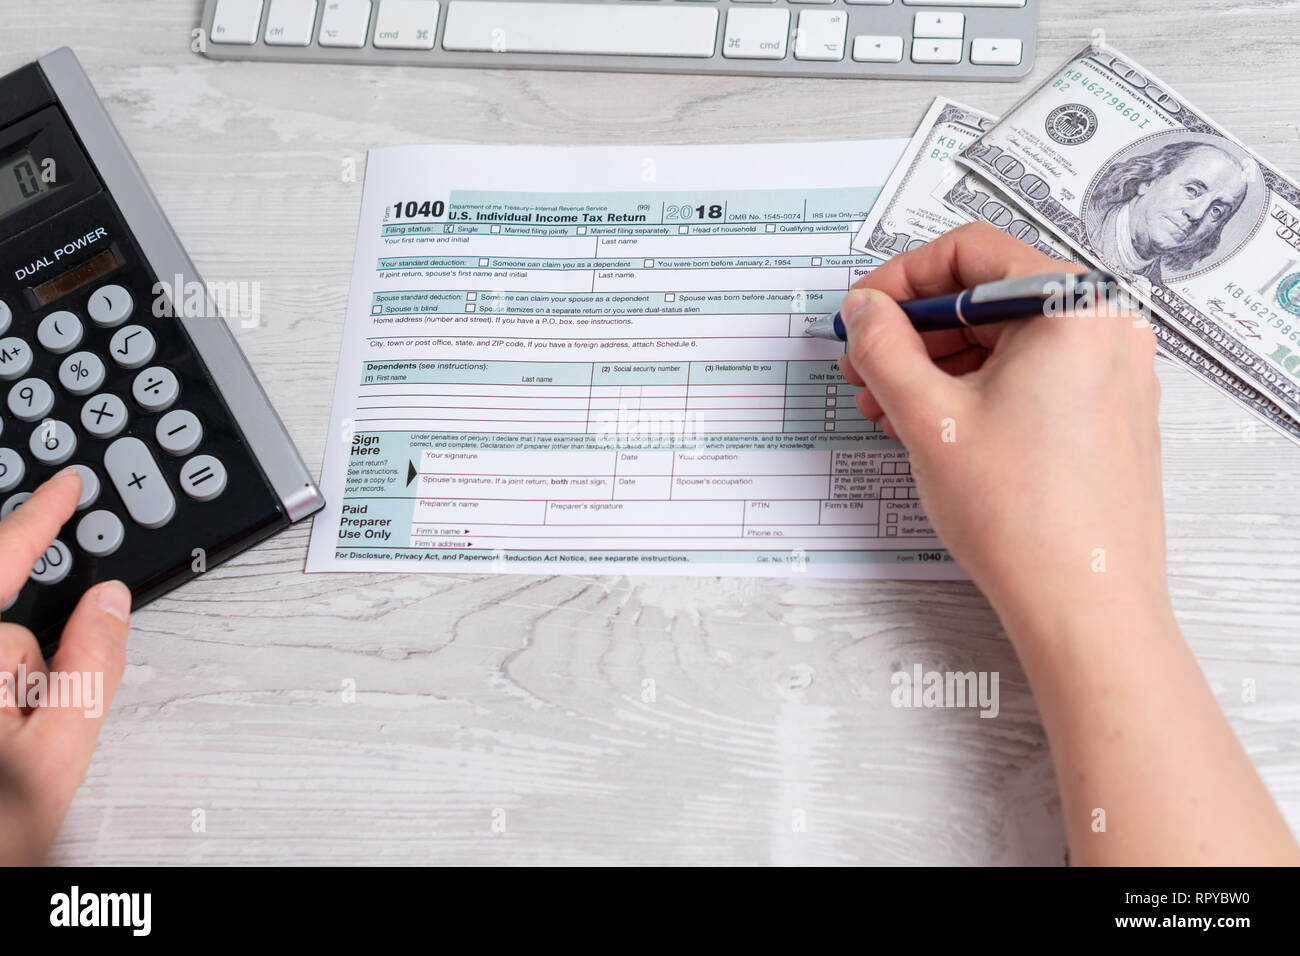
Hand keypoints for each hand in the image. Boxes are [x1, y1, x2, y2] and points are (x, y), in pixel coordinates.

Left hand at [0, 468, 129, 861]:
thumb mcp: (54, 759)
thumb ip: (92, 669)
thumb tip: (110, 606)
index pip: (2, 559)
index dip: (40, 518)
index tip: (66, 487)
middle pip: (3, 627)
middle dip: (30, 666)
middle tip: (32, 730)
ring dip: (8, 698)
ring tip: (7, 760)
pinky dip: (3, 699)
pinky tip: (0, 747)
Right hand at [843, 224, 1299, 864]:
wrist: (1084, 605)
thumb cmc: (1024, 516)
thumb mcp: (927, 415)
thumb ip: (884, 345)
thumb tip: (865, 308)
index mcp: (1072, 307)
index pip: (971, 252)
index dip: (901, 278)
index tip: (863, 313)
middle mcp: (1105, 329)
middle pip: (989, 297)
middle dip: (916, 331)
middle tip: (865, 367)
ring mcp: (1113, 374)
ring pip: (1007, 342)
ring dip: (939, 365)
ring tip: (889, 410)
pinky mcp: (1109, 415)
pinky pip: (1032, 377)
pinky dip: (977, 391)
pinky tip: (934, 429)